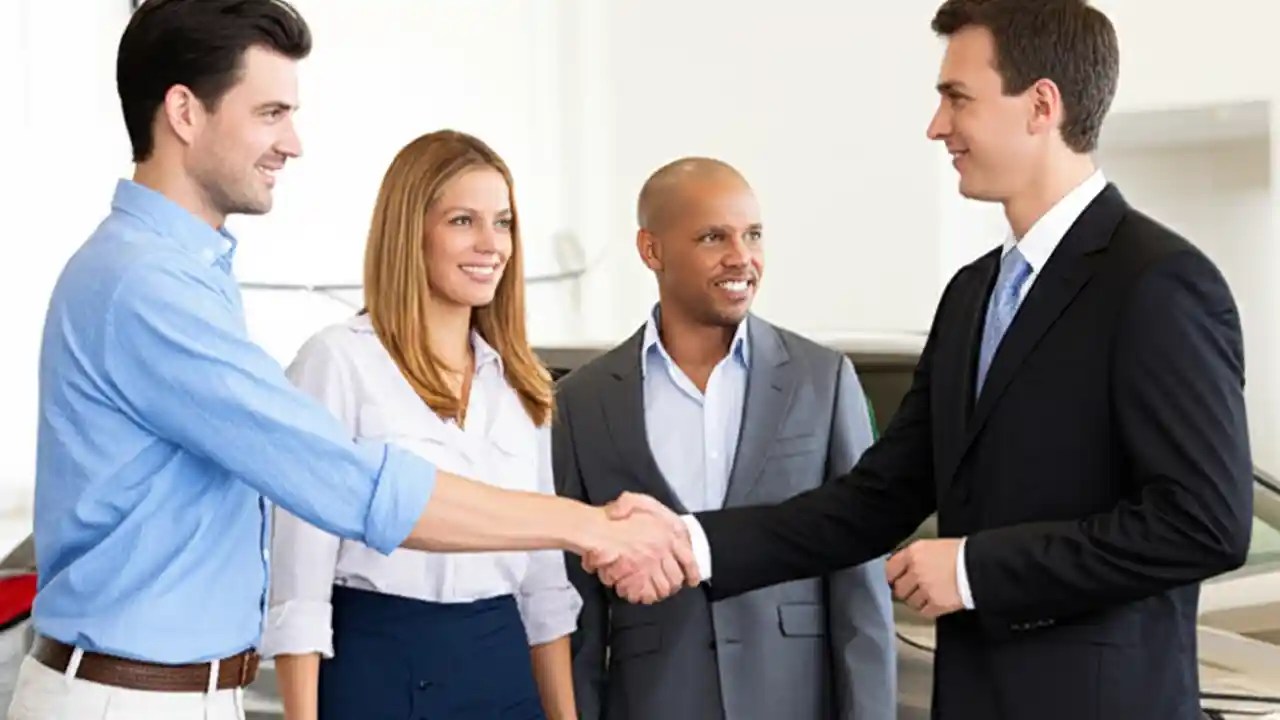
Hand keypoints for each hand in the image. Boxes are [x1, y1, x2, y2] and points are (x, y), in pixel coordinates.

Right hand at [585, 492, 699, 603]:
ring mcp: (650, 565)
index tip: (691, 579)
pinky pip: (645, 593)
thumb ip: (651, 511)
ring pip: (662, 588)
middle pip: (675, 578)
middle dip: (671, 585)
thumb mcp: (636, 502)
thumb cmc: (613, 516)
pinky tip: (636, 593)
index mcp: (668, 533)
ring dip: (657, 592)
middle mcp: (662, 550)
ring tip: (650, 591)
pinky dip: (642, 596)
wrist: (594, 528)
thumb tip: (660, 524)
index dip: (691, 572)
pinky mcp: (636, 577)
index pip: (688, 559)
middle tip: (666, 586)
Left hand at [886, 538, 963, 618]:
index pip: (890, 569)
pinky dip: (928, 609)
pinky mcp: (936, 604)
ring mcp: (925, 588)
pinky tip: (935, 603)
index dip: (892, 576)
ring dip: (917, 601)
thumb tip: (903, 567)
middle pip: (899, 588)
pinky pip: (923, 611)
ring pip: (910, 602)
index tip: (895, 580)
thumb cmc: (962, 553)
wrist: (980, 565)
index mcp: (914, 553)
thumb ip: (916, 557)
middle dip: (905, 590)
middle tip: (913, 590)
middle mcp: (916, 571)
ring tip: (928, 595)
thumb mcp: (934, 546)